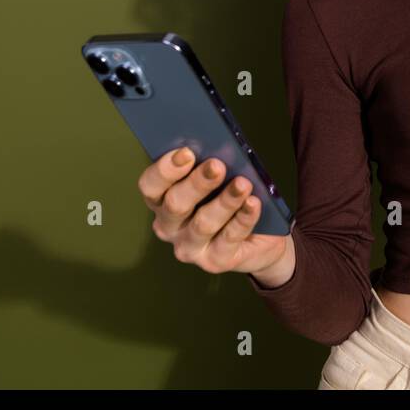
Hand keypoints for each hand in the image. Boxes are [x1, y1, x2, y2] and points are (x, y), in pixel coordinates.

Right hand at [138, 146, 288, 277]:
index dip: (165, 169)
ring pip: (203, 224)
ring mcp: (190, 247)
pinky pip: (229, 238)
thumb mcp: (219, 178)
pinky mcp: (215, 261)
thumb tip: (221, 148)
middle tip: (217, 166)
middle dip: (197, 183)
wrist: (259, 237)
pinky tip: (253, 204)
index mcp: (161, 200)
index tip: (187, 153)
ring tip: (242, 184)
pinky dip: (243, 219)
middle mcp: (169, 226)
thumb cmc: (229, 197)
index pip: (150, 185)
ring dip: (224, 202)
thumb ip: (211, 165)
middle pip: (175, 204)